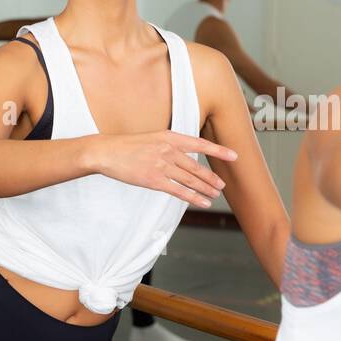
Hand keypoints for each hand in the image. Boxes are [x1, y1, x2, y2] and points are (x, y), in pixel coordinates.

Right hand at [93, 132, 235, 207]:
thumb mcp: (151, 139)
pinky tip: (203, 202)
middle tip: (222, 185)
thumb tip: (183, 158)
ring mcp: (162, 166)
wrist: (106, 152)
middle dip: (212, 178)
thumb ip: (169, 147)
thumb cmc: (126, 146)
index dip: (219, 151)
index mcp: (170, 137)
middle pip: (197, 167)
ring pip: (190, 180)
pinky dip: (193, 197)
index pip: (200, 144)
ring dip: (205, 189)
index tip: (234, 155)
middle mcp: (169, 151)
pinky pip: (179, 191)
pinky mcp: (154, 180)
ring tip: (215, 195)